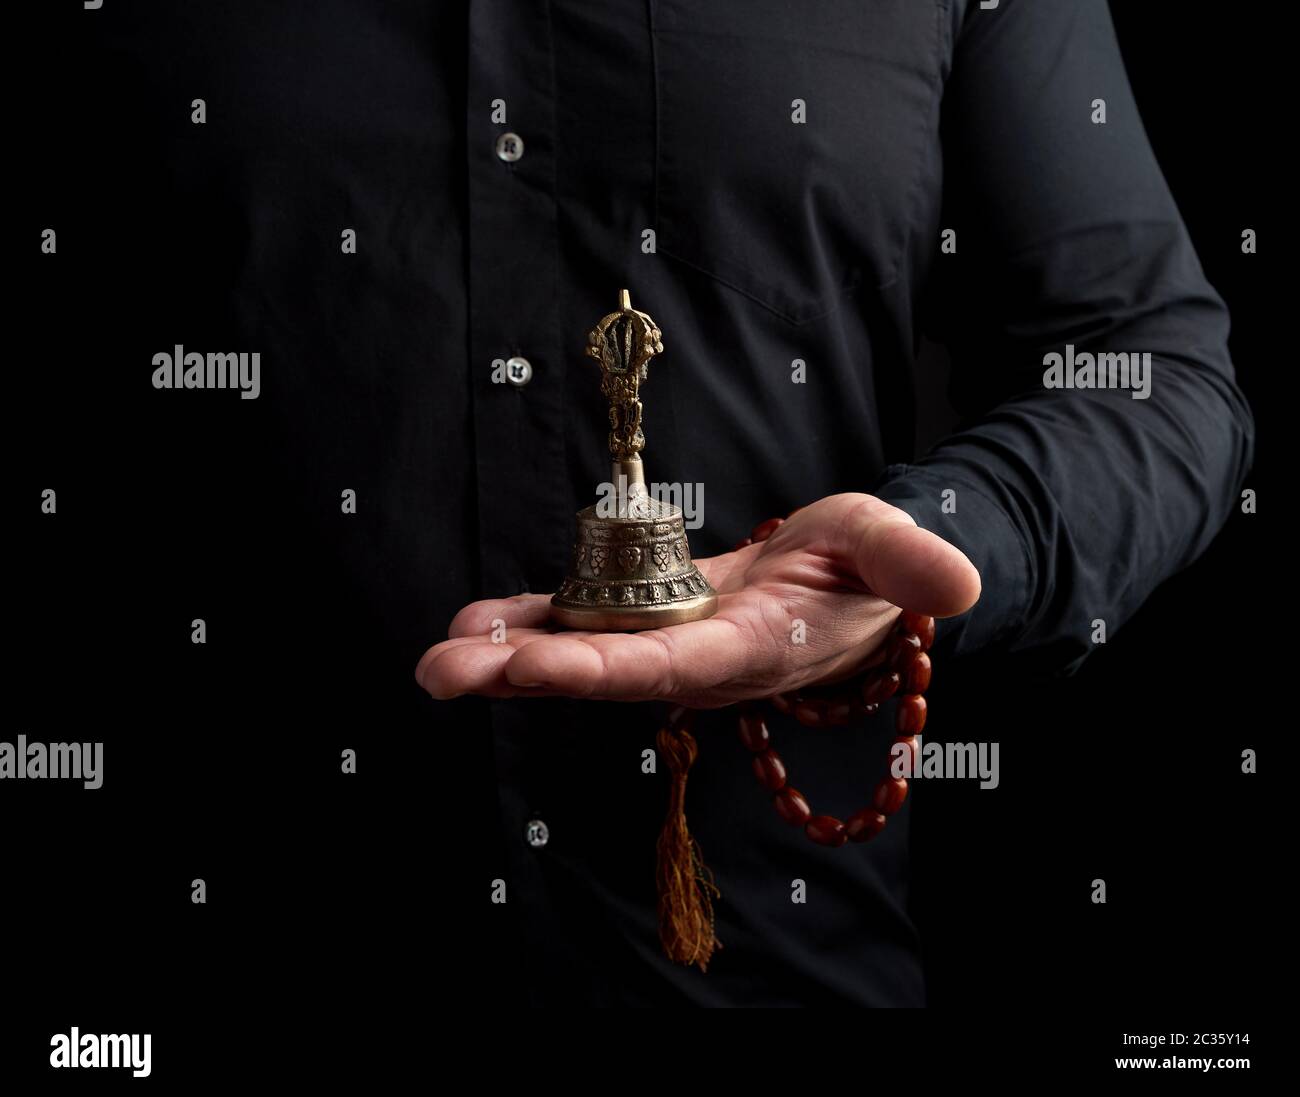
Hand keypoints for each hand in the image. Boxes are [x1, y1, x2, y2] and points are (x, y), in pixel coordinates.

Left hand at [415, 493, 979, 708]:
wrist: (846, 585)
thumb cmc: (867, 565)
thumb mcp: (890, 546)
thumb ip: (912, 561)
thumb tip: (959, 583)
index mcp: (753, 649)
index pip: (674, 666)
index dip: (605, 666)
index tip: (536, 663)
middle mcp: (699, 662)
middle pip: (606, 673)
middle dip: (525, 673)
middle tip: (443, 672)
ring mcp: (668, 645)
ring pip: (583, 655)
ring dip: (509, 656)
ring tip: (439, 654)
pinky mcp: (651, 620)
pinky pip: (584, 625)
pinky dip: (528, 623)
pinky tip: (473, 623)